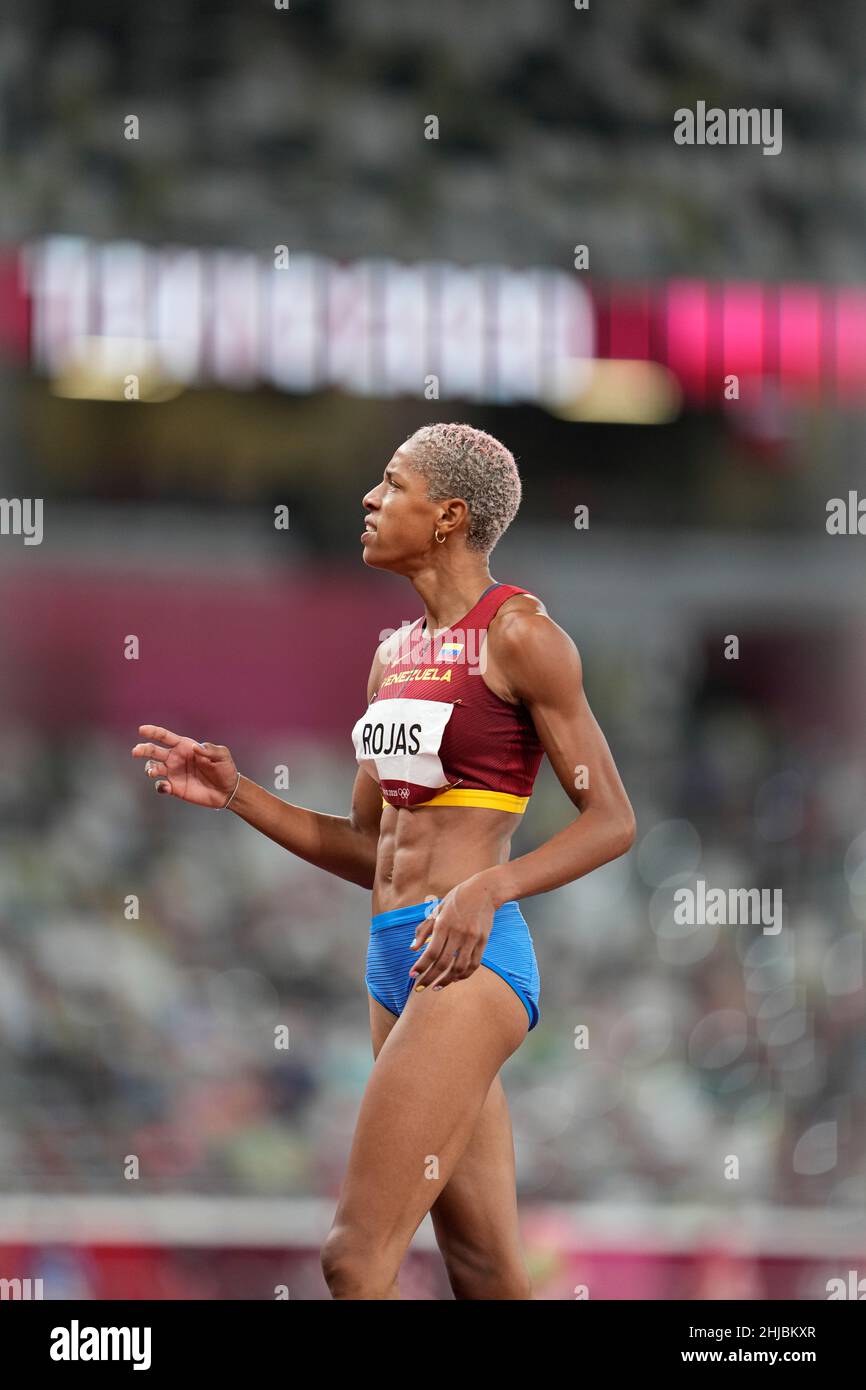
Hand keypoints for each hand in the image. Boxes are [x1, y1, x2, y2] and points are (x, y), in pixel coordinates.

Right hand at [131, 724, 238, 808]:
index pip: (164, 736)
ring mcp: (173, 773)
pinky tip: (166, 787)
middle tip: (136, 751)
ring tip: (152, 771)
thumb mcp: (222, 755)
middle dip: (143, 749)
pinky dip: (160, 786)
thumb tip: (195, 748)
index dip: (152, 732)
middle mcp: (175, 758)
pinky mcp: (174, 788)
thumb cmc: (225, 769)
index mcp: (184, 746)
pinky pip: (160, 786)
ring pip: (153, 768)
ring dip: (149, 768)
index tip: (141, 730)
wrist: (227, 791)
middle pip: (153, 751)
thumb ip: (210, 750)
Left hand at [407, 873, 498, 993]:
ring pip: (459, 967)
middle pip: (443, 963)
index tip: (412, 975)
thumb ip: (424, 929)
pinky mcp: (483, 941)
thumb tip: (413, 949)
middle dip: (429, 978)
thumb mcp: (437, 909)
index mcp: (444, 923)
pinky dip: (464, 975)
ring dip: (446, 980)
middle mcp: (458, 932)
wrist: (485, 891)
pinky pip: (474, 964)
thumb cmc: (457, 899)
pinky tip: (454, 979)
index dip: (421, 966)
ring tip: (436, 987)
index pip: (431, 952)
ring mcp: (472, 938)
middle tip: (419, 988)